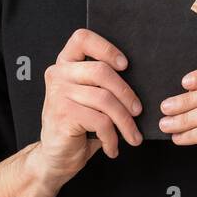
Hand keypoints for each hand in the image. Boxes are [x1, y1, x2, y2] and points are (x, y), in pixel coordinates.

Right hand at [36, 29, 143, 185]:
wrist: (56, 157)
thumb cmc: (78, 125)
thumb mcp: (88, 98)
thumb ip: (102, 83)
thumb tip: (141, 78)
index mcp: (65, 63)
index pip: (82, 38)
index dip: (107, 48)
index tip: (125, 65)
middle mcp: (58, 74)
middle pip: (102, 71)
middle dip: (127, 94)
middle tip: (138, 111)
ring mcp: (58, 94)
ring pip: (105, 99)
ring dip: (125, 122)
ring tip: (132, 136)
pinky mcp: (62, 115)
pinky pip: (100, 121)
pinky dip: (112, 138)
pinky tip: (113, 147)